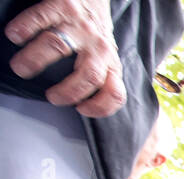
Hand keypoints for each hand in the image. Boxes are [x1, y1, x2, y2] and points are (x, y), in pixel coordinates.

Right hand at [5, 0, 125, 117]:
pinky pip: (41, 18)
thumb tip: (80, 103)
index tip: (81, 109)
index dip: (100, 107)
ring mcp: (81, 26)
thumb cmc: (95, 34)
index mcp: (111, 64)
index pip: (115, 93)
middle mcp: (99, 47)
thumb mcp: (105, 59)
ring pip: (58, 46)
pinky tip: (15, 36)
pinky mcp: (63, 6)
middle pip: (88, 75)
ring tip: (20, 68)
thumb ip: (100, 78)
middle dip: (68, 91)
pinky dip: (25, 28)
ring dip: (35, 60)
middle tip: (51, 97)